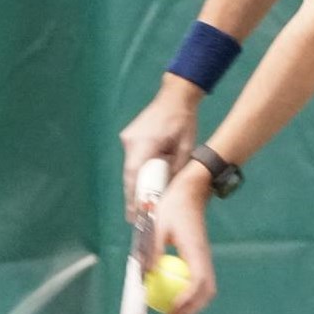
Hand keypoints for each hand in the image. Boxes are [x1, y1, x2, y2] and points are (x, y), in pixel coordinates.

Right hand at [118, 74, 203, 218]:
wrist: (175, 95)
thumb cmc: (184, 121)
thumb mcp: (186, 147)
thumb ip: (177, 169)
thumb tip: (170, 191)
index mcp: (145, 144)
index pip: (135, 177)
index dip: (133, 198)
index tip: (133, 217)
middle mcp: (131, 142)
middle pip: (130, 175)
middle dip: (133, 195)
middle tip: (135, 218)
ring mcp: (127, 138)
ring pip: (130, 167)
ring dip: (136, 182)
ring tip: (140, 204)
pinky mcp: (128, 137)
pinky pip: (132, 158)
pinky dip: (138, 170)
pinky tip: (145, 181)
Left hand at [154, 159, 218, 313]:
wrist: (191, 192)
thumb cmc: (174, 206)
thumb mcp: (157, 226)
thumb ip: (152, 251)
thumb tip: (145, 276)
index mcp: (196, 250)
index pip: (198, 282)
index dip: (187, 300)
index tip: (171, 310)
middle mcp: (204, 257)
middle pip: (207, 291)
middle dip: (192, 309)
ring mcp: (204, 258)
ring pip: (206, 288)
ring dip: (193, 304)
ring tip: (173, 313)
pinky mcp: (200, 257)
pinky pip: (200, 281)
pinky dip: (190, 294)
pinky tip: (174, 295)